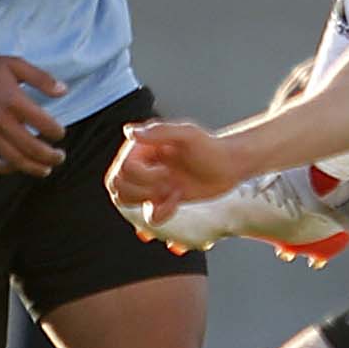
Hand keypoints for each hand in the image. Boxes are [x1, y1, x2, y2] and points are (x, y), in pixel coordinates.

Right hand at [0, 42, 64, 175]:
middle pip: (33, 148)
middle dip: (51, 156)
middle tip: (60, 157)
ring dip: (34, 168)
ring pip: (14, 160)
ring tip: (45, 169)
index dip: (57, 132)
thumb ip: (42, 78)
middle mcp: (0, 120)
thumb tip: (64, 91)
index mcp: (14, 100)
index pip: (45, 125)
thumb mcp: (16, 65)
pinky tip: (15, 166)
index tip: (60, 133)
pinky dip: (5, 170)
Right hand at [104, 115, 235, 222]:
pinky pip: (147, 215)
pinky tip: (177, 201)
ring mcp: (149, 182)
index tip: (167, 172)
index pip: (123, 169)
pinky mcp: (160, 199)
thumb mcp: (188, 135)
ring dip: (150, 201)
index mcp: (142, 146)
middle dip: (143, 190)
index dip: (143, 176)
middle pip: (117, 186)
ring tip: (172, 191)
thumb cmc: (211, 147)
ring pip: (125, 201)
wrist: (230, 166)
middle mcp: (141, 163)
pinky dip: (161, 213)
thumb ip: (159, 132)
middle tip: (169, 183)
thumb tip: (129, 132)